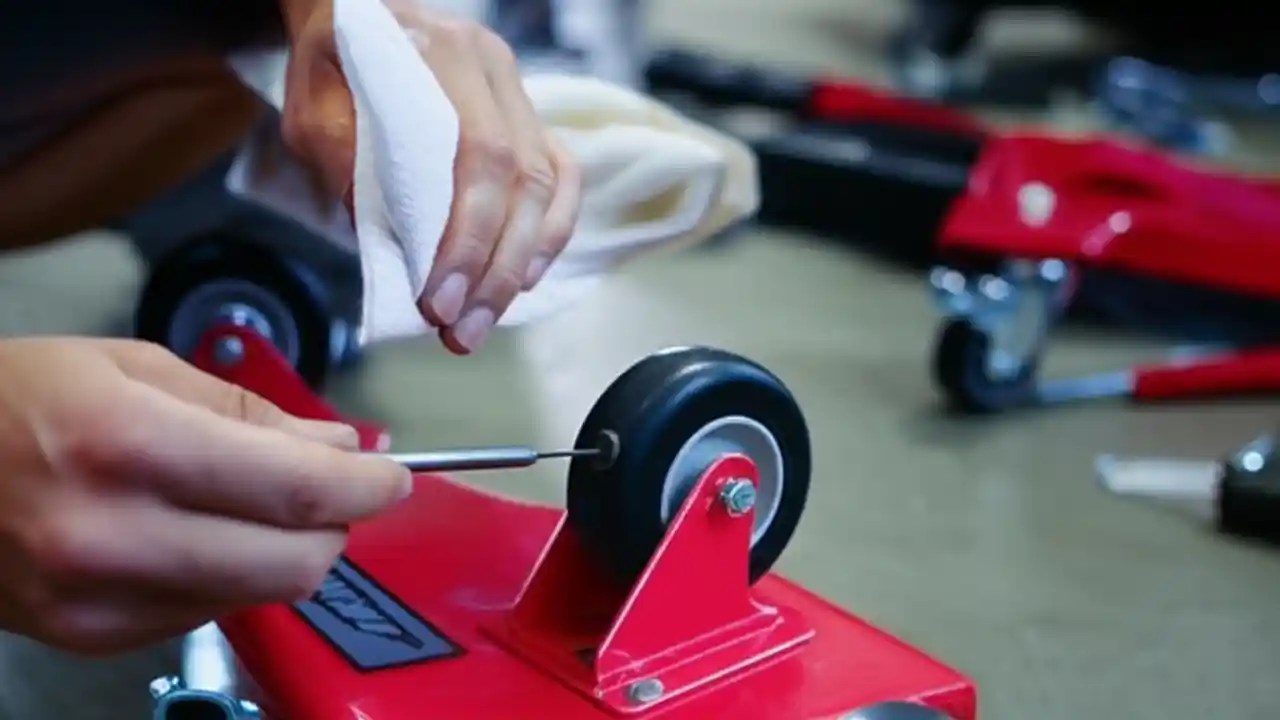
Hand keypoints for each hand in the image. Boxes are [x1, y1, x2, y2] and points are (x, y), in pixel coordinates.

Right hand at [0, 338, 409, 654]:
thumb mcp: (137, 367)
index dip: (367, 487)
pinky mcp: (93, 637)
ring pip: (263, 595)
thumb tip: (340, 449)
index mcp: (131, 446)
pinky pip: (210, 611)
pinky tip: (199, 534)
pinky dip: (232, 575)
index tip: (393, 476)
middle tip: (332, 490)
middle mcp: (116, 536)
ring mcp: (102, 600)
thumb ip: (251, 413)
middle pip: (296, 564)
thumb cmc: (20, 397)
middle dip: (336, 526)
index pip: (296, 490)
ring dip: (287, 552)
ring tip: (257, 504)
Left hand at [280, 0, 581, 353]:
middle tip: (463, 332)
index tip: (438, 303)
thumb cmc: (331, 65)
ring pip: (550, 184)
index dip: (465, 238)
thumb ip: (348, 170)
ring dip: (521, 263)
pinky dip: (550, 233)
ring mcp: (520, 92)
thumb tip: (396, 253)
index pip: (477, 155)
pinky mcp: (531, 118)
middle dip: (495, 269)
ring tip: (486, 321)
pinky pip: (563, 178)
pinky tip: (525, 278)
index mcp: (444, 55)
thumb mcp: (314, 112)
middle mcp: (495, 68)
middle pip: (523, 179)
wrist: (357, 14)